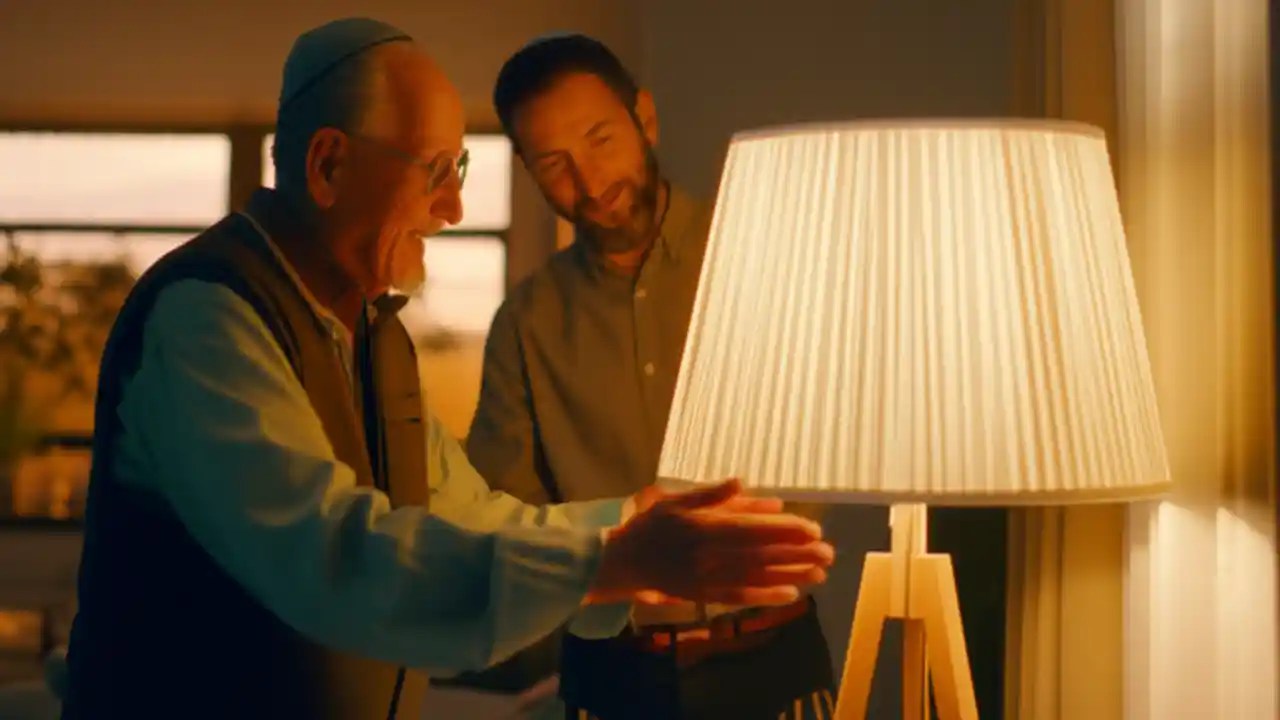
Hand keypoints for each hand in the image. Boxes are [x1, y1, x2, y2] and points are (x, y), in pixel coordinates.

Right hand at [588, 479, 833, 606]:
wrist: (621, 561)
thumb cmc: (651, 524)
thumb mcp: (676, 499)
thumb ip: (711, 494)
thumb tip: (744, 484)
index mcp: (703, 527)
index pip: (753, 529)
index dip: (785, 531)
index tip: (813, 529)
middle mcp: (708, 555)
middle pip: (760, 555)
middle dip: (797, 554)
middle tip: (828, 552)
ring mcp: (706, 579)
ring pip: (755, 577)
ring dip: (790, 575)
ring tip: (820, 573)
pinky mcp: (704, 595)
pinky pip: (739, 597)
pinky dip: (766, 596)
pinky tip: (790, 593)